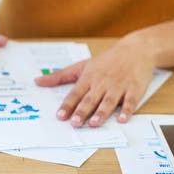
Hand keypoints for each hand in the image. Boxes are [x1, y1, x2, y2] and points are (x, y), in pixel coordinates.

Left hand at [35, 34, 155, 126]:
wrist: (136, 49)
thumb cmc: (107, 60)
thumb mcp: (82, 65)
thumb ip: (60, 76)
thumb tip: (37, 81)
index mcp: (89, 77)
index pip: (75, 93)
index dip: (67, 105)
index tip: (60, 116)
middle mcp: (102, 83)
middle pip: (90, 99)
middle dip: (82, 111)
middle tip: (74, 123)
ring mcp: (119, 86)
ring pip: (108, 101)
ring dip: (101, 113)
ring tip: (94, 123)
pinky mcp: (134, 89)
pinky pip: (130, 102)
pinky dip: (126, 110)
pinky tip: (122, 119)